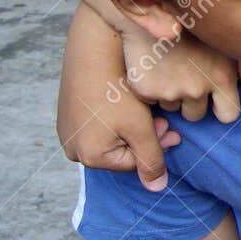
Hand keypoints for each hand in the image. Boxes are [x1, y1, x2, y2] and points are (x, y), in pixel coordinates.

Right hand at [57, 63, 178, 191]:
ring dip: (132, 127)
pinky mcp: (68, 114)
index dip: (156, 147)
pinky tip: (125, 101)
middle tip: (162, 119)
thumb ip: (151, 160)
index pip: (133, 163)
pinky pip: (97, 124)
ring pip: (111, 137)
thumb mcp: (141, 128)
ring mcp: (67, 131)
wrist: (93, 50)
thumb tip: (156, 189)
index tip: (172, 130)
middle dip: (145, 137)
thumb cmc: (117, 91)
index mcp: (89, 156)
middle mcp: (73, 148)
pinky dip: (115, 116)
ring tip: (144, 109)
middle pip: (121, 151)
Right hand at [120, 25, 240, 122]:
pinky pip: (149, 100)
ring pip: (171, 107)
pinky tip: (152, 66)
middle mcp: (196, 88)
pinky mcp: (145, 88)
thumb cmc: (194, 20)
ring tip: (169, 66)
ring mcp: (169, 90)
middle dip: (192, 101)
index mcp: (221, 77)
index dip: (220, 108)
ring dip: (170, 94)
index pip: (228, 115)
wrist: (152, 4)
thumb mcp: (225, 38)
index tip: (213, 98)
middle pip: (196, 115)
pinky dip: (149, 89)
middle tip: (185, 76)